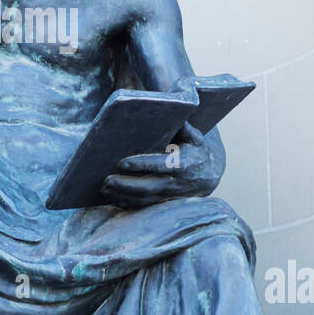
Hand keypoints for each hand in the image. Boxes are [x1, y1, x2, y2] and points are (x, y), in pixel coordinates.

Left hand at [102, 124, 219, 207]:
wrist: (209, 176)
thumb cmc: (196, 152)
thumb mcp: (195, 137)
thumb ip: (183, 127)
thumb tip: (171, 108)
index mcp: (182, 164)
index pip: (160, 165)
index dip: (142, 164)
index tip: (123, 162)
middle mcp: (176, 183)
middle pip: (149, 187)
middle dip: (127, 184)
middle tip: (107, 179)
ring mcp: (169, 195)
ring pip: (144, 200)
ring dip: (123, 195)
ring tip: (105, 188)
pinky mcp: (164, 202)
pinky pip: (144, 206)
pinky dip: (127, 203)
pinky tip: (112, 197)